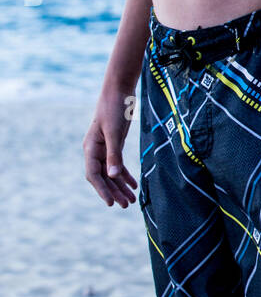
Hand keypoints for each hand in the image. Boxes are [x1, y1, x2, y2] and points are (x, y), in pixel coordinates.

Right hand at [83, 87, 138, 207]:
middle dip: (114, 192)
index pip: (93, 175)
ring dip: (120, 186)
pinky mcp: (114, 144)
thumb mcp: (115, 133)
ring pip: (111, 173)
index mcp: (91, 148)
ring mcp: (104, 148)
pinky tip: (133, 185)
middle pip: (103, 177)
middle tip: (126, 205)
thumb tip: (112, 176)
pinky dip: (125, 175)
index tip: (111, 203)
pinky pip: (118, 164)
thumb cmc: (114, 109)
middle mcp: (95, 150)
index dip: (101, 190)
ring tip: (131, 201)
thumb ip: (114, 154)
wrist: (119, 90)